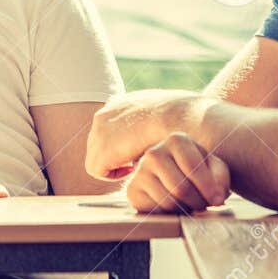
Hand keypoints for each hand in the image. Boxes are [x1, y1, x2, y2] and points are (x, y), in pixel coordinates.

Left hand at [85, 89, 199, 179]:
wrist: (181, 116)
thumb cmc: (182, 115)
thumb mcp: (165, 111)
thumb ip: (154, 121)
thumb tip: (156, 131)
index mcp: (120, 104)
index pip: (111, 127)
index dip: (124, 142)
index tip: (141, 150)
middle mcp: (105, 115)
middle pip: (99, 141)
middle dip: (116, 154)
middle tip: (137, 163)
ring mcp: (99, 132)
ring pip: (96, 155)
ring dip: (114, 164)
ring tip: (136, 168)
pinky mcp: (102, 151)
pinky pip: (95, 169)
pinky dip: (112, 175)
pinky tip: (132, 172)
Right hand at [123, 134, 230, 213]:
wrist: (171, 172)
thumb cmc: (196, 169)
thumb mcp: (214, 167)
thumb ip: (221, 177)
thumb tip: (216, 196)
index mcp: (176, 141)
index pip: (193, 168)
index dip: (209, 189)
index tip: (217, 199)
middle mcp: (154, 153)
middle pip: (181, 189)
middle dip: (198, 202)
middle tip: (203, 204)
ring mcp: (140, 171)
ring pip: (169, 202)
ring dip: (185, 209)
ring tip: (189, 203)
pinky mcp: (132, 190)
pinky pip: (156, 211)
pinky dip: (168, 214)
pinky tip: (172, 205)